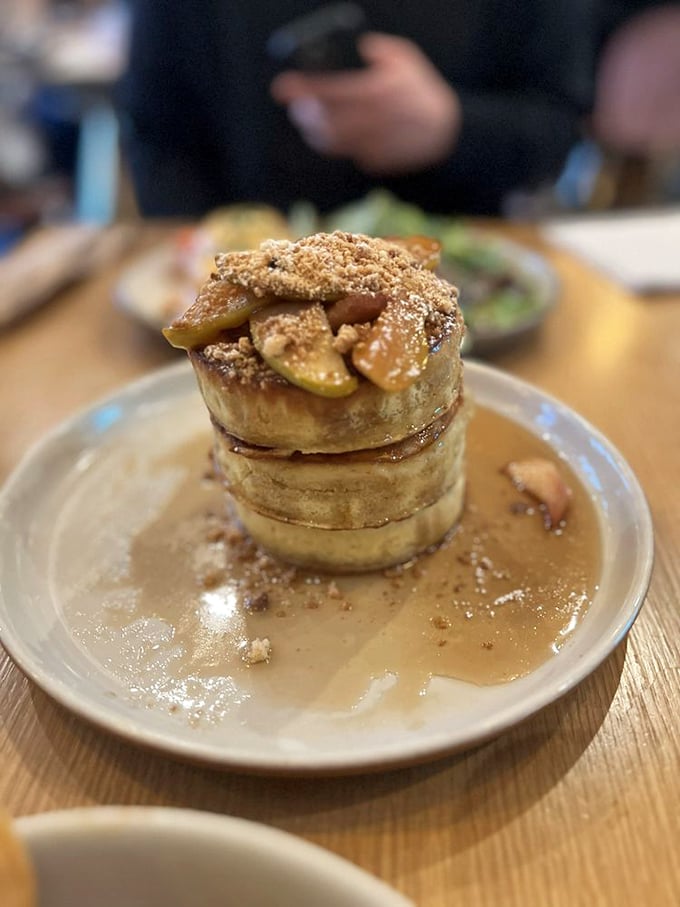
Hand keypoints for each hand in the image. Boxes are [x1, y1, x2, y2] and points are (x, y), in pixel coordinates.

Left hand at [270, 32, 460, 174]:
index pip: (333, 89)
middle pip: (328, 120)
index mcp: (380, 91)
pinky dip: (341, 147)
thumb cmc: (422, 92)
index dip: (305, 89)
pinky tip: (337, 138)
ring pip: (334, 142)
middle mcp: (376, 120)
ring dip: (318, 134)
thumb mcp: (407, 59)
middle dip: (308, 115)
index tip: (283, 88)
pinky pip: (350, 154)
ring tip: (311, 126)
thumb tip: (359, 47)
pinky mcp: (377, 161)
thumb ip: (380, 50)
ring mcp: (376, 144)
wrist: (446, 133)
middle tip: (297, 110)